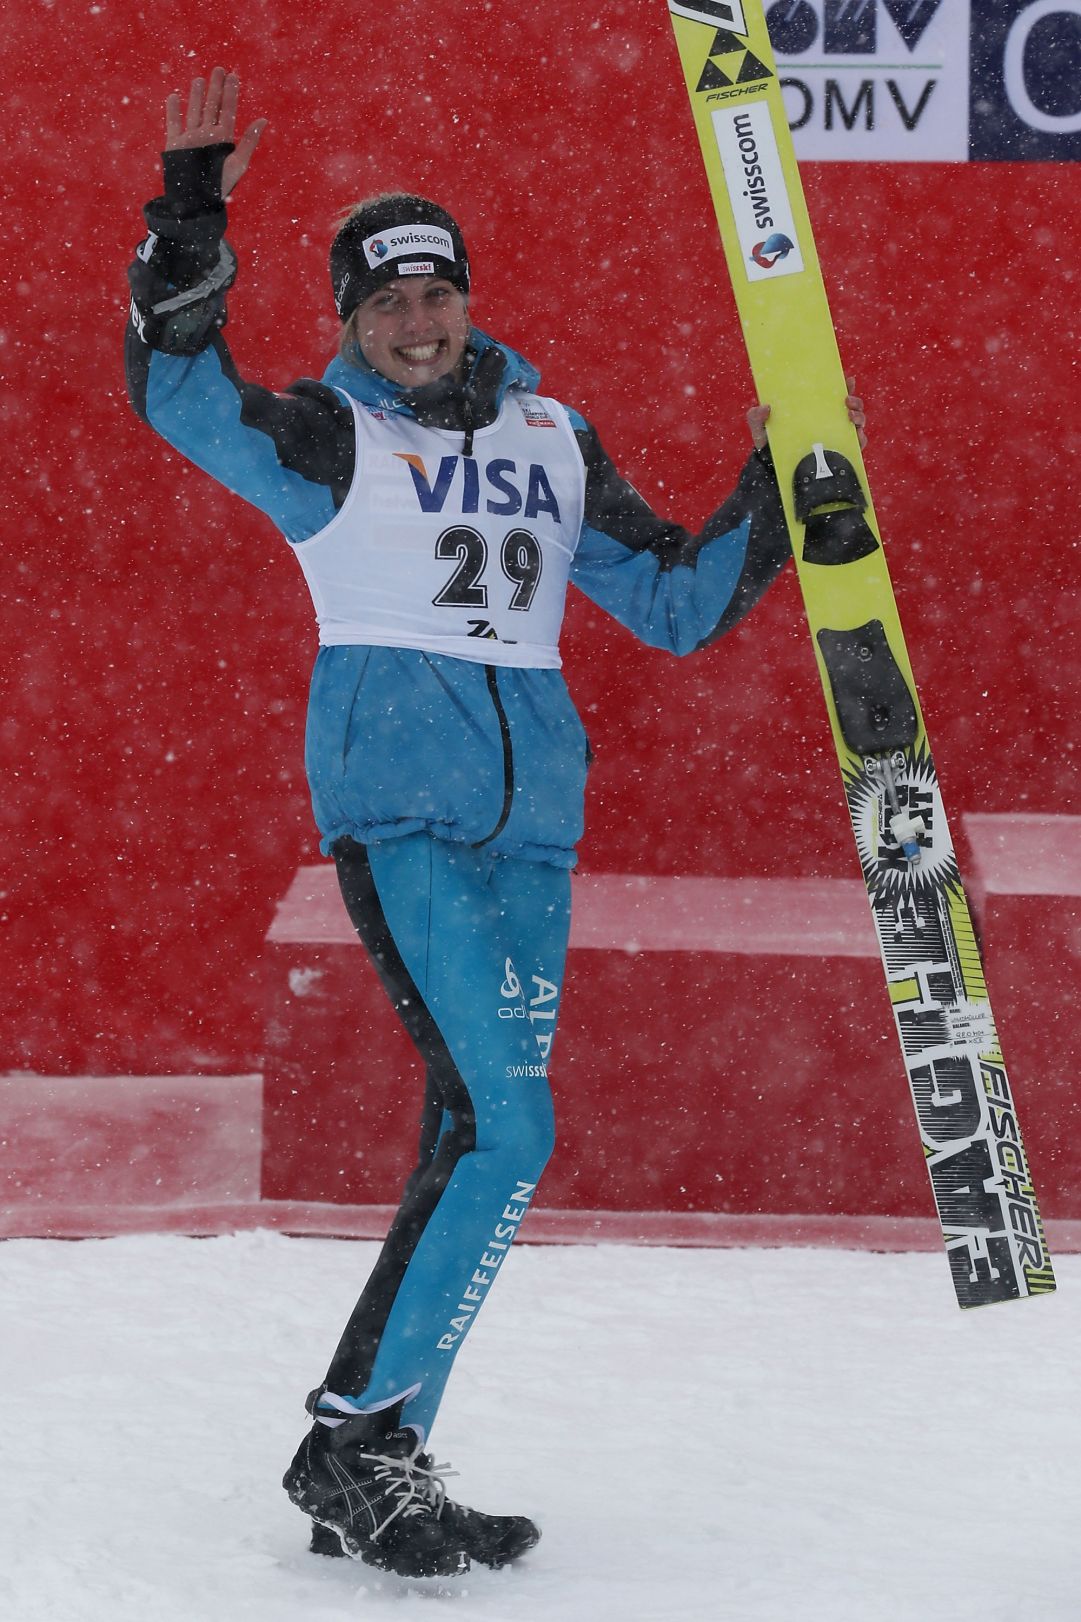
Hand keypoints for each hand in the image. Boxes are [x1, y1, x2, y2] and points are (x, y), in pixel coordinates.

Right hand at [164, 67, 266, 198]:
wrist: (196, 202)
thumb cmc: (220, 187)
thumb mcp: (238, 163)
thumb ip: (249, 141)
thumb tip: (264, 120)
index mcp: (223, 139)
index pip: (228, 111)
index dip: (231, 94)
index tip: (233, 76)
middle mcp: (207, 136)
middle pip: (212, 107)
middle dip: (216, 89)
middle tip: (219, 69)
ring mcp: (191, 139)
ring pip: (194, 111)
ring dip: (197, 96)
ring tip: (200, 79)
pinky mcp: (175, 144)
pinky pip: (173, 123)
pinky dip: (173, 111)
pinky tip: (175, 97)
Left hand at [746, 375, 867, 451]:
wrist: (772, 471)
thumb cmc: (770, 445)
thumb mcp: (760, 429)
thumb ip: (756, 417)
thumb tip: (765, 407)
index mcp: (815, 410)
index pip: (834, 394)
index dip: (844, 385)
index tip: (847, 380)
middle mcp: (829, 422)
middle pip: (851, 407)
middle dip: (855, 401)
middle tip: (847, 401)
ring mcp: (836, 437)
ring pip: (857, 423)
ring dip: (860, 417)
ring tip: (851, 417)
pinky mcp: (839, 455)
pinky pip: (856, 445)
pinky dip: (860, 439)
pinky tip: (856, 435)